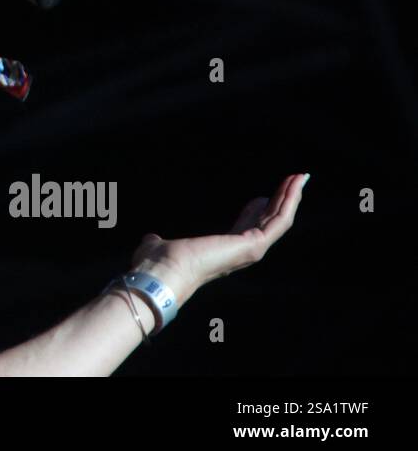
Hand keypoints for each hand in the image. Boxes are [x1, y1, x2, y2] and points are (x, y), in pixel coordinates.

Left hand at [127, 173, 308, 306]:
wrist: (161, 273)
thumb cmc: (156, 264)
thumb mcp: (158, 246)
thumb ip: (157, 241)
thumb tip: (151, 239)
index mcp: (219, 252)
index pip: (244, 231)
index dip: (254, 212)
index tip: (261, 198)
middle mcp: (239, 253)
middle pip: (266, 223)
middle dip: (280, 202)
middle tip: (293, 181)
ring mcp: (249, 250)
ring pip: (278, 220)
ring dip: (291, 197)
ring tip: (301, 177)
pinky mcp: (254, 245)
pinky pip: (279, 220)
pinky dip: (289, 201)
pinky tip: (294, 183)